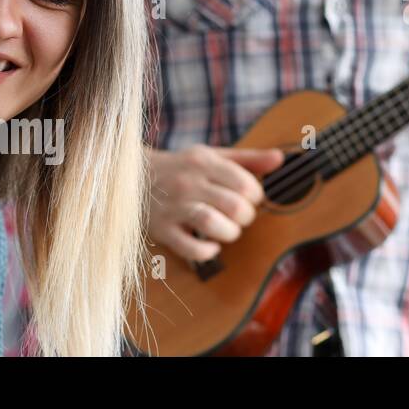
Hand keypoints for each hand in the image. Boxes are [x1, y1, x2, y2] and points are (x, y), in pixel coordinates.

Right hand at [146, 145, 283, 261]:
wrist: (128, 177)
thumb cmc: (179, 168)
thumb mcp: (211, 156)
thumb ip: (247, 159)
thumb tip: (280, 159)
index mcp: (203, 162)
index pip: (245, 184)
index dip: (255, 197)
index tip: (247, 199)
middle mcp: (188, 183)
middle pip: (234, 206)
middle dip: (245, 218)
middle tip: (239, 217)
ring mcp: (173, 207)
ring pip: (213, 224)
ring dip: (229, 233)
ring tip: (226, 231)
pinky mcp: (162, 230)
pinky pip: (191, 248)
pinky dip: (208, 252)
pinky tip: (210, 246)